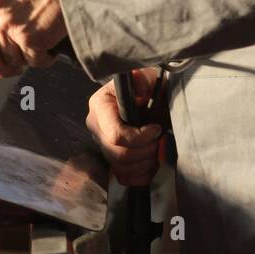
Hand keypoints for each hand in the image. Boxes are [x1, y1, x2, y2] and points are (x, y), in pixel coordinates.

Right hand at [86, 68, 164, 185]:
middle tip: (159, 139)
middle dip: (146, 150)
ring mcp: (101, 144)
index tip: (156, 128)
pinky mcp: (110, 158)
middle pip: (119, 154)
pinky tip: (149, 163)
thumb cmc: (145, 86)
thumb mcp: (146, 77)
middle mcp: (96, 126)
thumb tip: (139, 83)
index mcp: (100, 106)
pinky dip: (140, 175)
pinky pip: (122, 177)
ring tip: (155, 148)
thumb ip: (142, 78)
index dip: (140, 137)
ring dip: (145, 162)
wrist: (145, 96)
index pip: (116, 135)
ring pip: (122, 168)